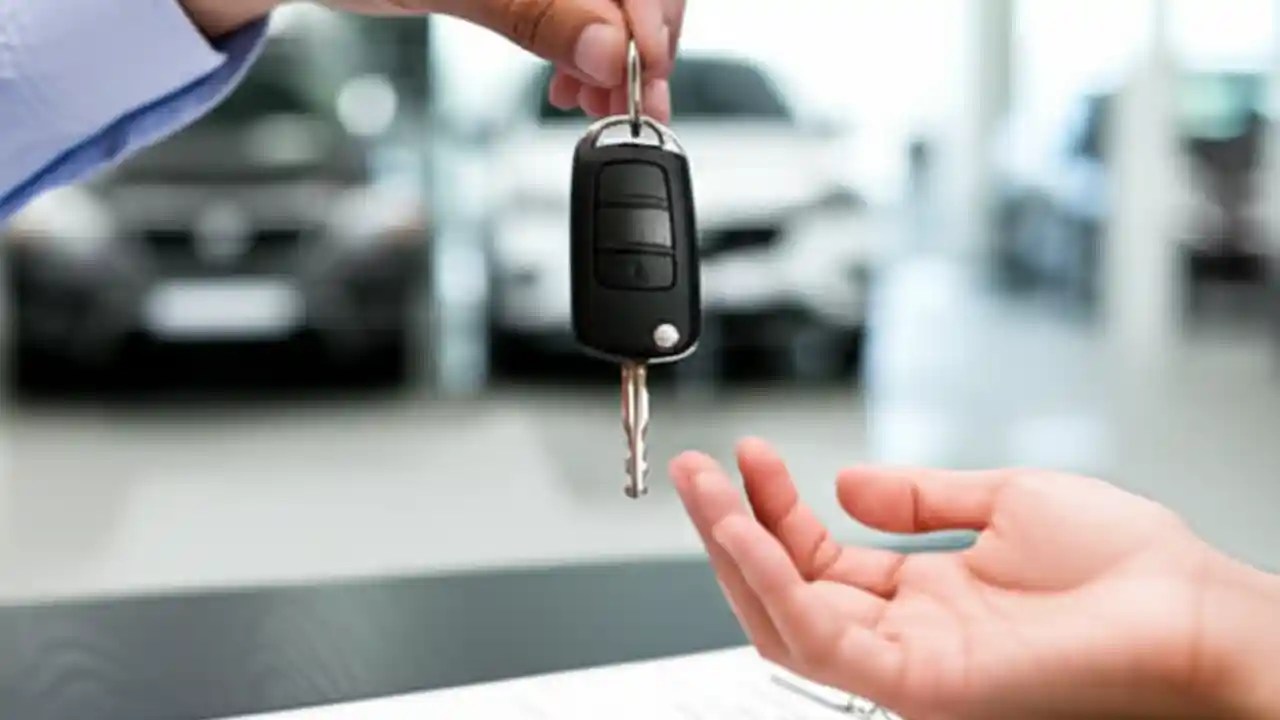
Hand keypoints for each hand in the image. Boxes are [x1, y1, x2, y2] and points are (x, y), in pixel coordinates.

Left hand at [180, 0, 683, 121]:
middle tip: (625, 111)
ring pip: (614, 0)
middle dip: (637, 48)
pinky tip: (573, 79)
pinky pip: (582, 5)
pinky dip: (587, 46)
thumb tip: (607, 46)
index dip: (649, 28)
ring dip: (615, 55)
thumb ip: (532, 11)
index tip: (642, 86)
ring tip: (593, 104)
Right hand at [671, 438, 1279, 718]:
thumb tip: (846, 484)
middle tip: (695, 469)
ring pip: (786, 622)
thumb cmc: (1127, 568)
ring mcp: (909, 665)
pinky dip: (773, 584)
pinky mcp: (917, 684)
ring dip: (735, 554)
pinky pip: (821, 640)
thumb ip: (919, 496)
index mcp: (927, 595)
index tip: (750, 453)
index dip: (775, 507)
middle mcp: (908, 636)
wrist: (1191, 610)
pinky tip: (745, 533)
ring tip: (703, 491)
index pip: (819, 558)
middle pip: (787, 593)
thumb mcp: (1004, 502)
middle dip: (731, 529)